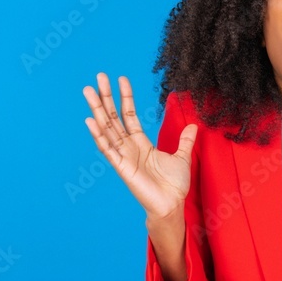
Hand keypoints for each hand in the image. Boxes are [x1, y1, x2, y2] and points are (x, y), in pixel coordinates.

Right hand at [82, 72, 196, 219]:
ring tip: (88, 91)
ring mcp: (123, 156)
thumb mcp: (182, 157)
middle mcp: (129, 147)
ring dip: (97, 109)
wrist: (172, 204)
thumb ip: (185, 141)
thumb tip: (192, 126)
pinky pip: (107, 149)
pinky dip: (98, 135)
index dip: (126, 97)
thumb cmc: (174, 185)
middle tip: (99, 76)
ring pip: (107, 128)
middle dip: (106, 97)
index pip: (129, 115)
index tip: (122, 79)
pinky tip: (90, 121)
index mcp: (141, 143)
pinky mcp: (121, 168)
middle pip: (113, 117)